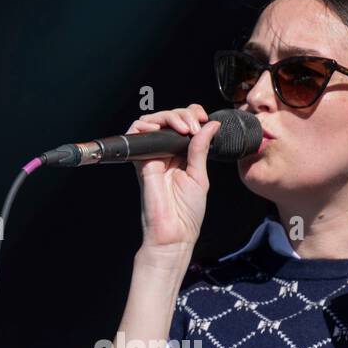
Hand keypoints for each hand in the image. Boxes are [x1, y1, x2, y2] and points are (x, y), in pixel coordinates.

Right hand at [126, 103, 221, 262]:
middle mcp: (167, 154)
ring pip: (154, 122)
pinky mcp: (141, 161)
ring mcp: (153, 156)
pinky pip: (136, 135)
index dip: (192, 114)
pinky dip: (146, 125)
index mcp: (183, 156)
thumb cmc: (187, 213)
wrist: (174, 233)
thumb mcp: (200, 176)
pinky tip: (161, 129)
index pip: (184, 123)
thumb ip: (201, 148)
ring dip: (169, 117)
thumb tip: (210, 126)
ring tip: (184, 128)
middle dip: (184, 114)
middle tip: (195, 126)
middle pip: (169, 118)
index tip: (204, 118)